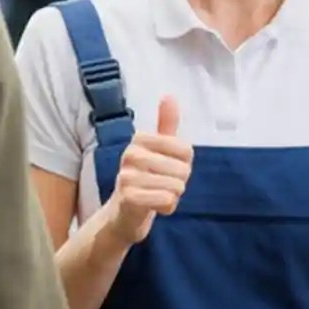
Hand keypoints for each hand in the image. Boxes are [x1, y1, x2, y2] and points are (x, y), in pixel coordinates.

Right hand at [104, 96, 193, 245]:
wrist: (123, 214)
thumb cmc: (145, 177)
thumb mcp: (157, 149)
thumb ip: (166, 124)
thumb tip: (169, 95)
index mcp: (140, 138)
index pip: (186, 150)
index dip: (184, 164)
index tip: (168, 167)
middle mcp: (130, 154)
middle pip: (183, 169)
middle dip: (179, 182)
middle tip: (161, 184)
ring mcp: (127, 176)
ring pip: (176, 186)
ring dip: (173, 196)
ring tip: (156, 195)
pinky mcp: (128, 198)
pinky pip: (166, 200)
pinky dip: (167, 207)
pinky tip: (154, 206)